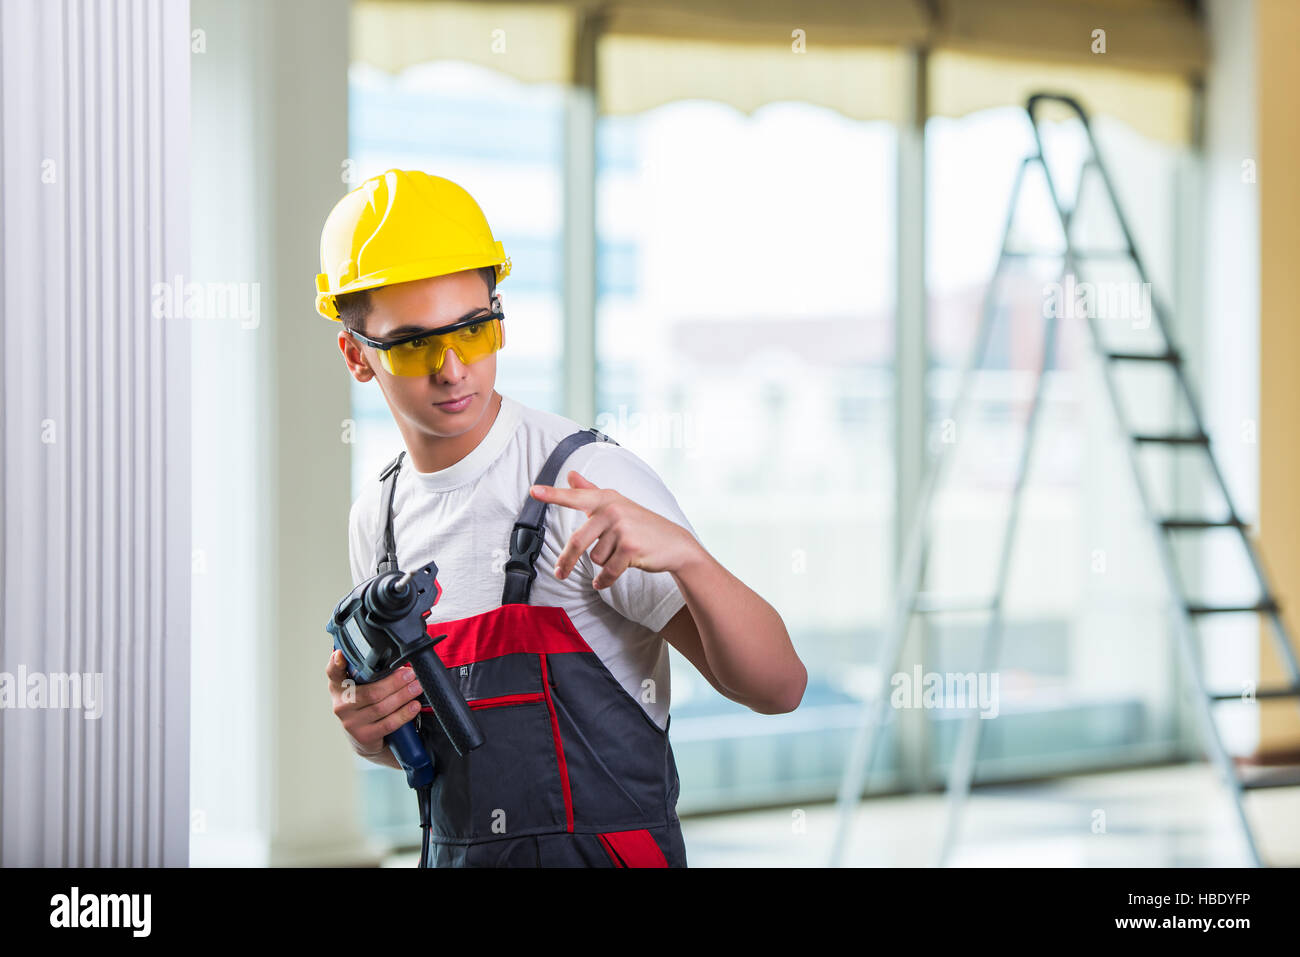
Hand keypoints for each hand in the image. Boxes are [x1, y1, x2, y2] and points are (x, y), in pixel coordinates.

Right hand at [325, 650, 423, 756]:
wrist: (363, 737)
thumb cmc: (366, 703)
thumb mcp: (361, 686)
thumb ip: (370, 673)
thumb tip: (399, 666)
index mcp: (338, 686)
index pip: (333, 672)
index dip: (336, 663)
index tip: (340, 655)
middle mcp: (341, 704)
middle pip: (370, 691)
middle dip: (395, 682)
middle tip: (411, 674)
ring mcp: (351, 722)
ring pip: (381, 707)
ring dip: (403, 695)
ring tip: (417, 687)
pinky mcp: (364, 736)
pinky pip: (388, 724)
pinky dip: (404, 714)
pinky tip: (414, 706)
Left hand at [530, 470, 700, 589]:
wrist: (674, 544)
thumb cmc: (641, 523)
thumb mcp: (616, 503)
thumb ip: (591, 489)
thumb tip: (570, 474)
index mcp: (605, 498)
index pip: (575, 497)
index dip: (553, 494)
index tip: (533, 491)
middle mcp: (612, 510)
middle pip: (577, 541)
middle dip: (567, 562)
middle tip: (559, 574)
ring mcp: (621, 528)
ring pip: (594, 558)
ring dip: (603, 565)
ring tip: (619, 557)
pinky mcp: (629, 548)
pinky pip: (606, 571)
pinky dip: (605, 580)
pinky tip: (605, 581)